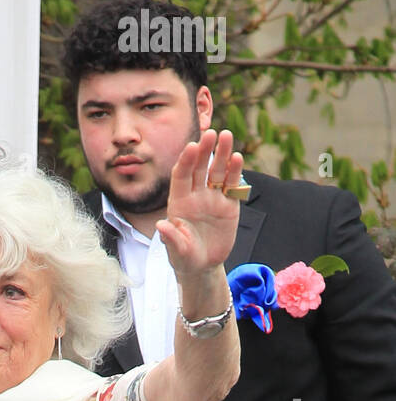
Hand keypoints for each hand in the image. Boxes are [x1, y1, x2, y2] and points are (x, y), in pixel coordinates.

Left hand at [157, 129, 243, 282]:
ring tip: (227, 137)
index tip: (191, 147)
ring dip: (222, 154)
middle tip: (212, 133)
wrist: (203, 266)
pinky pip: (232, 185)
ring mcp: (213, 198)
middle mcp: (195, 196)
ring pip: (217, 172)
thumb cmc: (184, 258)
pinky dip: (235, 172)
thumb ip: (171, 238)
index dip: (185, 161)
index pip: (181, 176)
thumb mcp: (177, 251)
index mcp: (179, 202)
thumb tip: (161, 225)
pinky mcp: (228, 204)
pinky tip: (238, 159)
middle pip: (199, 168)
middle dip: (205, 151)